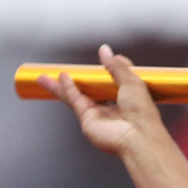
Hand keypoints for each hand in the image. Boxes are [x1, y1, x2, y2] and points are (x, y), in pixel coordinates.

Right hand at [38, 44, 160, 157]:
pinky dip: (67, 89)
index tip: (101, 59)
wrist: (138, 136)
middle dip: (76, 80)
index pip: (111, 81)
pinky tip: (60, 78)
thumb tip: (106, 51)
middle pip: (89, 90)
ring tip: (45, 75)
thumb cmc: (142, 113)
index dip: (105, 71)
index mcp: (127, 98)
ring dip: (62, 85)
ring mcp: (99, 115)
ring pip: (76, 96)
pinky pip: (75, 101)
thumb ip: (116, 66)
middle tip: (66, 70)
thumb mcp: (131, 81)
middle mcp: (112, 108)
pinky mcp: (88, 121)